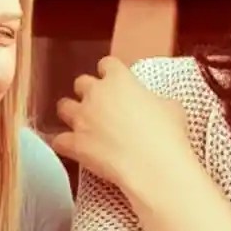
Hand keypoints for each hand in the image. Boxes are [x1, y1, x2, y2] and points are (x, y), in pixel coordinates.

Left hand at [52, 56, 189, 191]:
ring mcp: (82, 118)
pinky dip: (65, 143)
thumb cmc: (167, 133)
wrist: (153, 165)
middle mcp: (95, 94)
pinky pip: (58, 140)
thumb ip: (154, 100)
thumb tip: (153, 106)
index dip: (111, 73)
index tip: (117, 83)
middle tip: (101, 106)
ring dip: (71, 113)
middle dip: (88, 92)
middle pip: (81, 82)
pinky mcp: (74, 143)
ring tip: (83, 125)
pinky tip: (73, 149)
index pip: (107, 64)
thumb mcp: (171, 107)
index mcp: (120, 79)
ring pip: (63, 107)